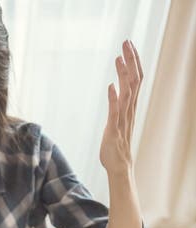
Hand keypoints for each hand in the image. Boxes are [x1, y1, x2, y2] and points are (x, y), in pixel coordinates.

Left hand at [99, 40, 142, 175]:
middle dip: (131, 60)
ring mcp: (122, 119)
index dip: (133, 61)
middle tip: (126, 42)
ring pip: (127, 92)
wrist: (119, 166)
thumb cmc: (116, 145)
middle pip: (134, 80)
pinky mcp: (114, 129)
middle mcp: (129, 110)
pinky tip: (111, 86)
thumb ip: (117, 104)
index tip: (128, 46)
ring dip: (123, 74)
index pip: (135, 79)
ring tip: (118, 58)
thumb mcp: (117, 120)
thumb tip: (115, 88)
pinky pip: (115, 112)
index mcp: (130, 106)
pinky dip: (113, 99)